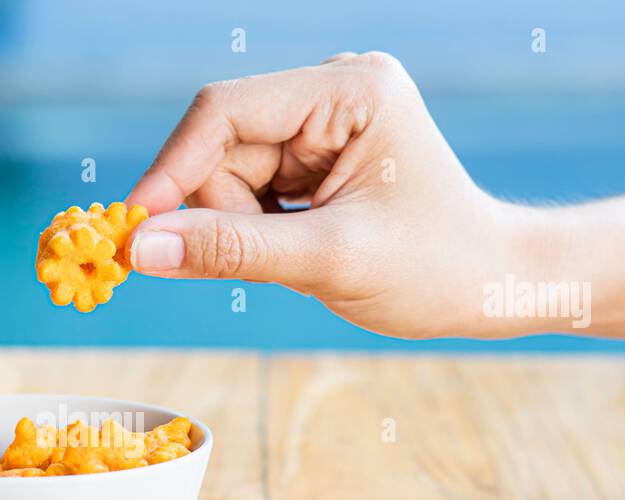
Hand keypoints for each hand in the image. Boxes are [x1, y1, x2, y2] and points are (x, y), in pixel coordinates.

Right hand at [126, 53, 525, 338]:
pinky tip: (301, 244)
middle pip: (221, 146)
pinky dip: (254, 228)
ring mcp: (321, 120)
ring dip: (240, 226)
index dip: (171, 170)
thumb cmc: (433, 269)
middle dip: (222, 212)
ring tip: (302, 255)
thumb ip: (230, 252)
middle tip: (271, 261)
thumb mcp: (328, 262)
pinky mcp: (312, 153)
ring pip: (226, 173)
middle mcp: (332, 90)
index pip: (225, 110)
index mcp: (350, 89)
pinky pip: (245, 189)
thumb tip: (140, 248)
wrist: (490, 285)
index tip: (134, 230)